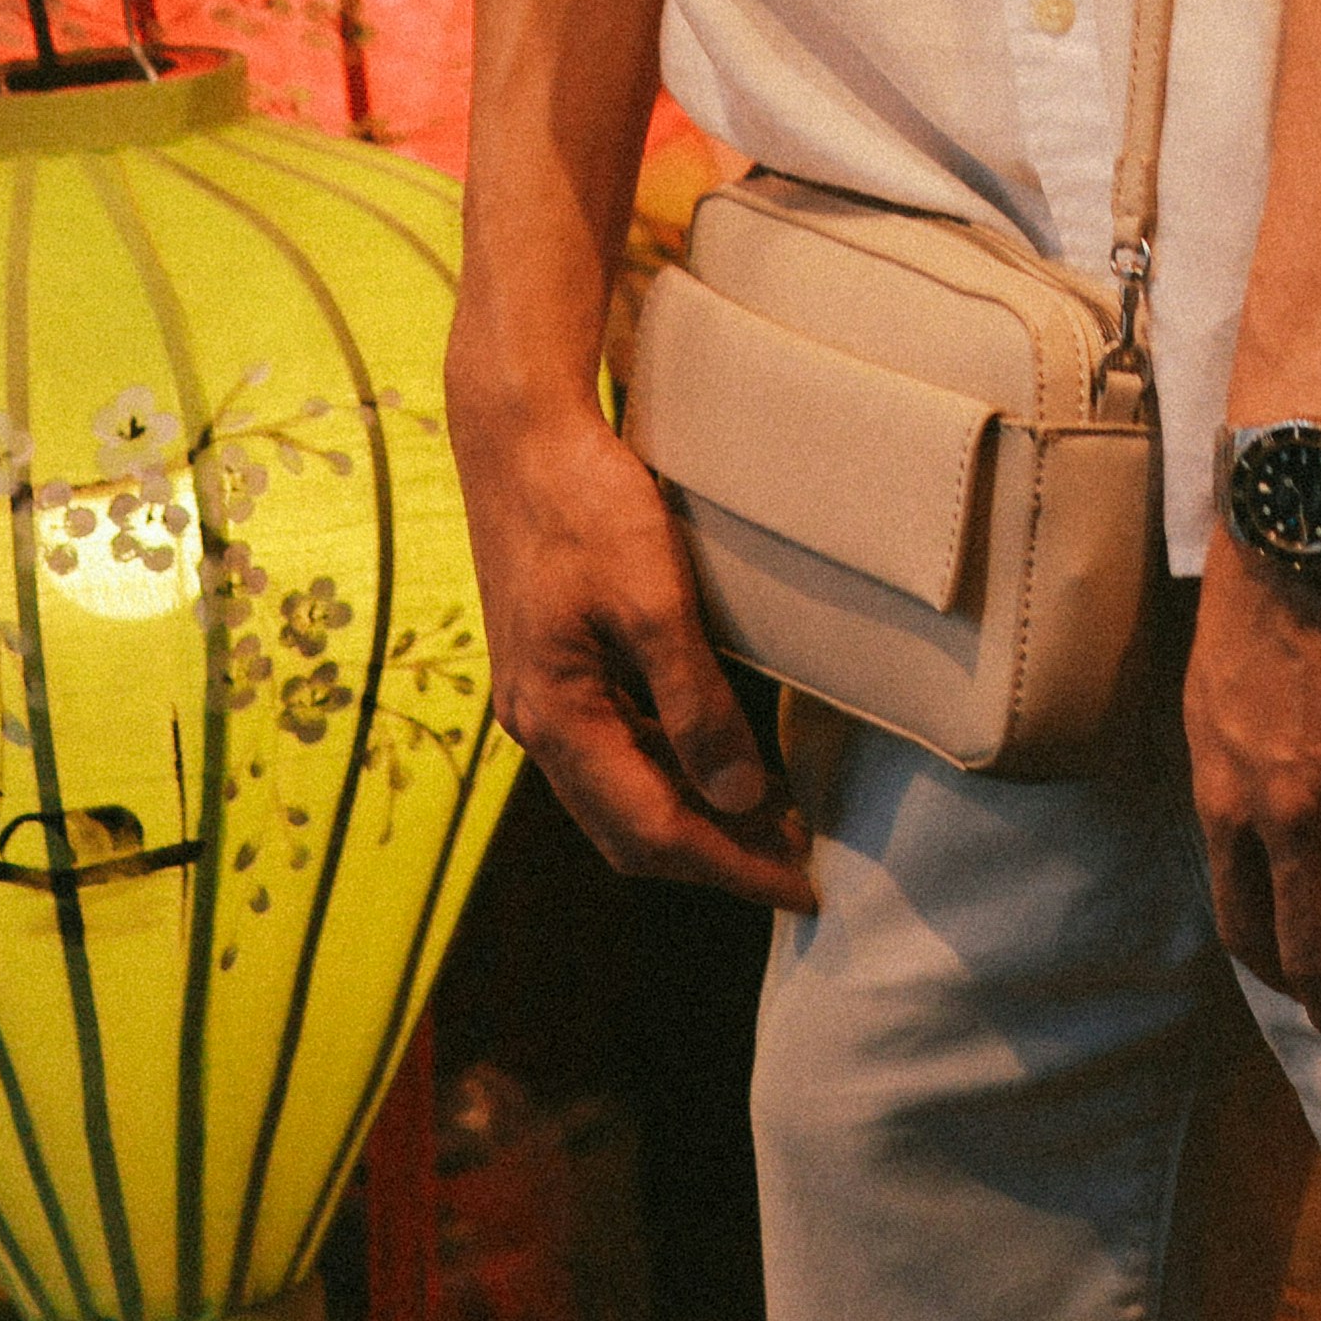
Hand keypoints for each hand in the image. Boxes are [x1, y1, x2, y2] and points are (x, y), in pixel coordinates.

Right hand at [452, 306, 812, 906]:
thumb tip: (735, 797)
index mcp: (558, 719)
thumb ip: (693, 702)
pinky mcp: (549, 664)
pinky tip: (715, 754)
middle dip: (715, 855)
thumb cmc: (587, 504)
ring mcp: (539, 695)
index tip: (802, 888)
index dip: (732, 868)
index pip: (654, 831)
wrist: (518, 432)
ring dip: (695, 813)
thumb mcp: (654, 599)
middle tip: (797, 862)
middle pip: (630, 829)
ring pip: (620, 792)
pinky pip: (612, 748)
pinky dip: (669, 769)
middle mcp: (538, 723)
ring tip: (773, 815)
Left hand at [1191, 500, 1320, 1052]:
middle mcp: (1284, 814)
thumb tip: (1258, 811)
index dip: (1279, 976)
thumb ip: (1236, 768)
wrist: (1313, 512)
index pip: (1243, 925)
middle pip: (1313, 951)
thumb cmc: (1261, 588)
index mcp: (1225, 797)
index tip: (1307, 992)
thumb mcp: (1212, 696)